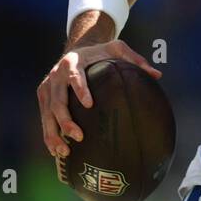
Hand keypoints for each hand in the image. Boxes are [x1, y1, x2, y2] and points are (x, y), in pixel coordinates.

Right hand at [37, 39, 160, 156]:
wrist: (76, 49)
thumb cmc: (100, 52)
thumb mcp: (117, 49)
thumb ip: (136, 60)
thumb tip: (157, 75)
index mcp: (72, 62)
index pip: (74, 76)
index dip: (80, 89)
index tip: (89, 104)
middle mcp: (55, 74)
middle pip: (57, 100)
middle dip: (65, 120)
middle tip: (79, 136)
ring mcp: (47, 87)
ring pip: (47, 113)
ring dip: (54, 133)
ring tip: (64, 151)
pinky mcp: (43, 97)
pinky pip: (44, 118)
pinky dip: (49, 134)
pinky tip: (57, 150)